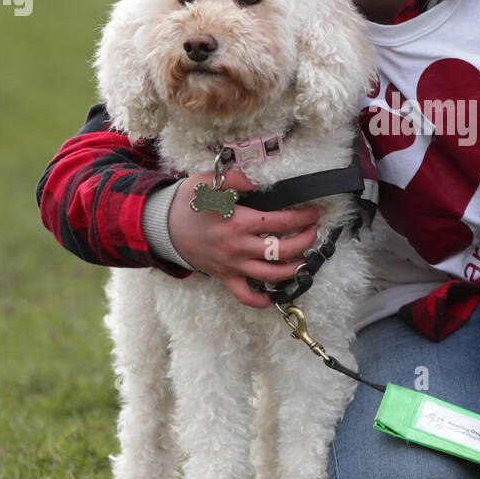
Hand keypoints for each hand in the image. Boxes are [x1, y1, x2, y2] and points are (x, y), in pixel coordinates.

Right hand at [167, 168, 324, 309]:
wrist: (163, 227)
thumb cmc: (188, 202)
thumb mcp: (207, 181)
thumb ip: (234, 178)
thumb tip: (256, 181)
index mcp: (238, 222)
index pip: (281, 221)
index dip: (303, 217)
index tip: (316, 211)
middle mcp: (238, 246)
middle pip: (282, 250)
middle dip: (305, 241)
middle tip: (314, 231)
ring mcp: (232, 265)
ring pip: (271, 275)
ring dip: (294, 269)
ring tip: (305, 258)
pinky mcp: (224, 277)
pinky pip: (244, 296)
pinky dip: (261, 300)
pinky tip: (274, 295)